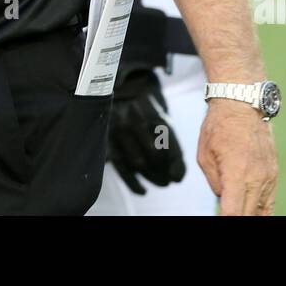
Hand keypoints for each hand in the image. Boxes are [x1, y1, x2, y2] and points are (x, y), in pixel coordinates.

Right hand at [107, 67, 185, 193]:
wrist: (122, 94)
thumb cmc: (147, 114)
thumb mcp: (163, 122)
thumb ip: (173, 148)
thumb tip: (178, 179)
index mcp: (151, 111)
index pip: (169, 142)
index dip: (176, 162)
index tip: (178, 177)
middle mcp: (135, 119)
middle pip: (155, 153)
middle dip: (164, 171)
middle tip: (168, 180)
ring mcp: (119, 129)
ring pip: (138, 161)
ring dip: (152, 177)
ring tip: (162, 183)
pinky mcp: (107, 140)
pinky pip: (121, 166)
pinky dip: (132, 182)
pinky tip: (142, 191)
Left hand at [197, 98, 277, 214]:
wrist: (242, 104)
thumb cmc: (219, 127)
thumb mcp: (205, 156)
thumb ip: (215, 183)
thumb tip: (223, 199)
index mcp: (236, 173)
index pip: (233, 212)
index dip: (225, 219)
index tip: (220, 219)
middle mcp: (256, 178)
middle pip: (248, 214)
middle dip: (236, 217)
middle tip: (226, 214)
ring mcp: (268, 176)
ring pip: (262, 211)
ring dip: (250, 215)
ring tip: (238, 213)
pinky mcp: (273, 174)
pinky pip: (270, 201)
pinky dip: (263, 211)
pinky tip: (255, 215)